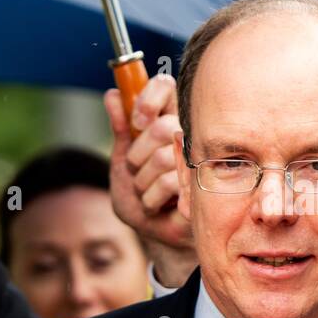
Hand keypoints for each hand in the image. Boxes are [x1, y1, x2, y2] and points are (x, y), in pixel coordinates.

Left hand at [104, 76, 195, 281]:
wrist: (154, 232)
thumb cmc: (142, 194)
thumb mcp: (122, 160)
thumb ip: (121, 129)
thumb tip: (112, 95)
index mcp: (169, 120)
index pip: (166, 86)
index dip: (149, 97)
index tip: (137, 117)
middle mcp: (189, 136)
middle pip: (163, 126)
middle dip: (137, 155)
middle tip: (136, 170)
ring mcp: (201, 161)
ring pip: (163, 158)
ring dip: (142, 182)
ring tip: (147, 192)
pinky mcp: (204, 187)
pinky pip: (170, 183)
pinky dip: (151, 198)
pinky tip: (158, 206)